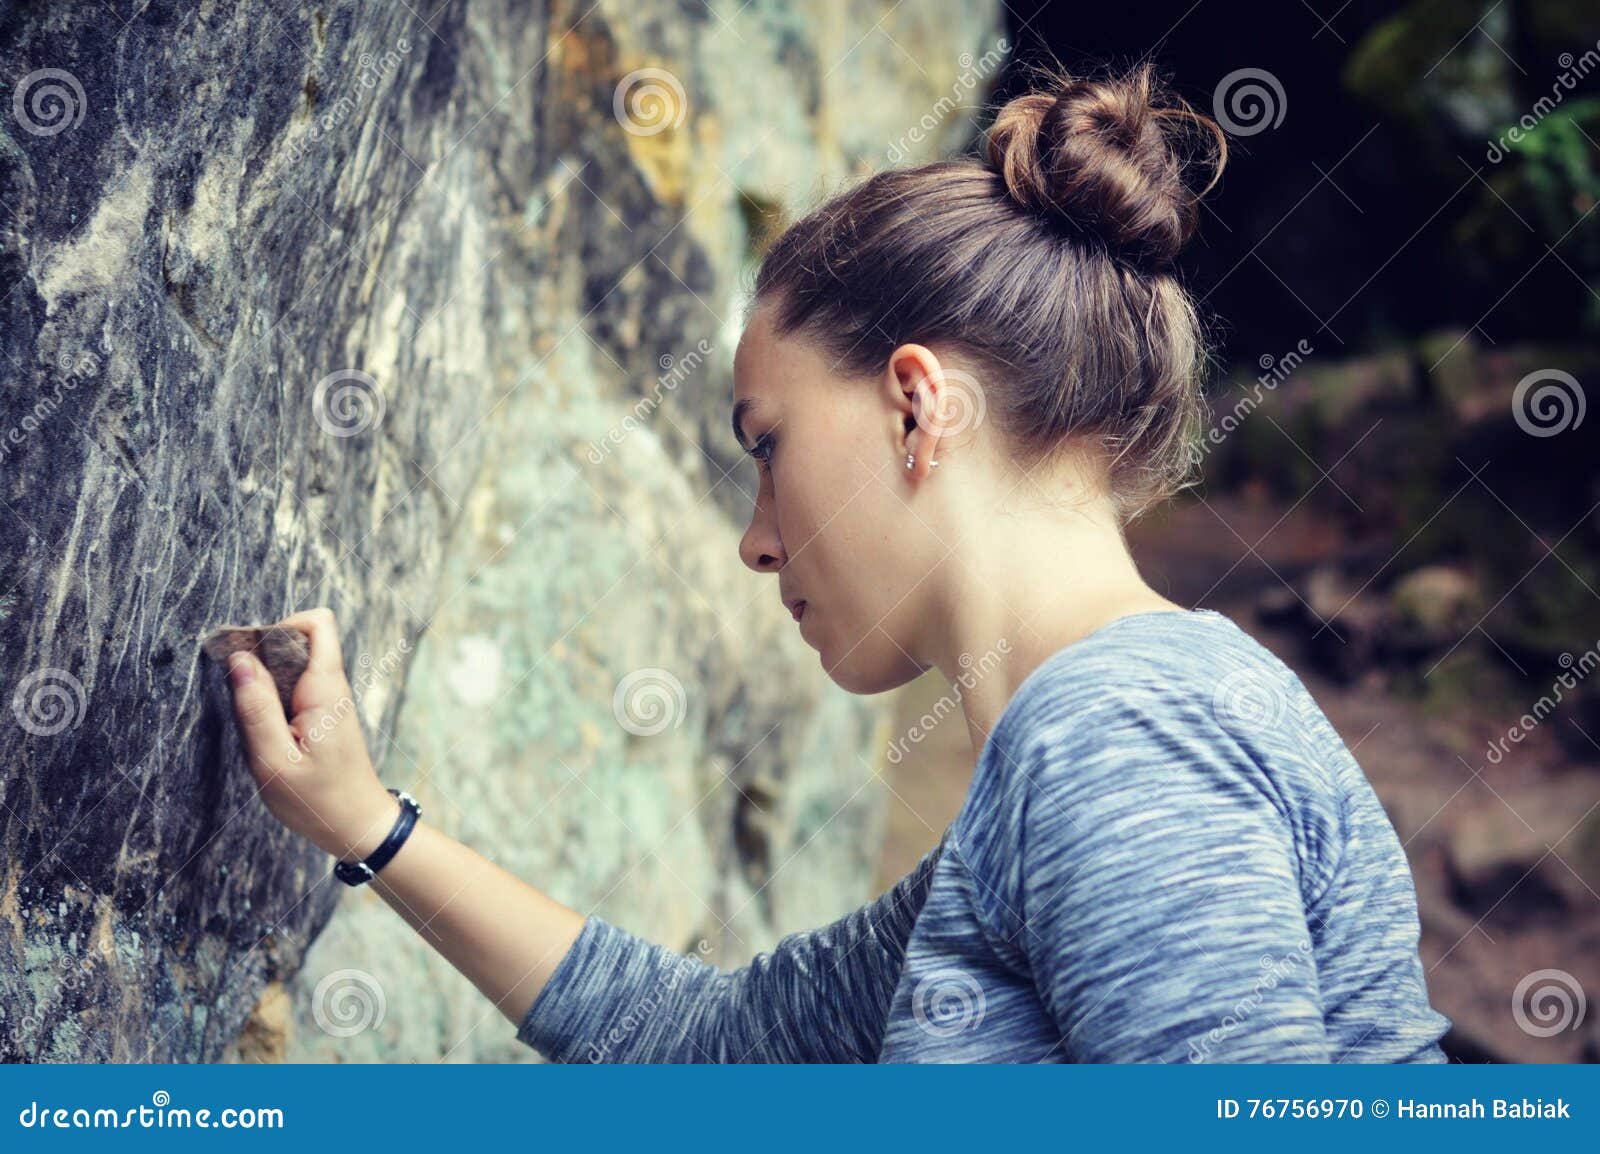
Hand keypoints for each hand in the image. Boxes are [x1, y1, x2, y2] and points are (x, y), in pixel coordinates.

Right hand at [223, 607, 399, 860]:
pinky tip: (265, 732)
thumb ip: (256, 708)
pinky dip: (272, 700)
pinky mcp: (321, 714)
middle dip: (263, 658)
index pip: (316, 623)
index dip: (279, 627)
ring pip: (292, 666)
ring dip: (265, 683)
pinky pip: (293, 689)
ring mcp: (328, 700)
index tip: (248, 660)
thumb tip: (240, 659)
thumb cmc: (317, 801)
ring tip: (254, 722)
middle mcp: (332, 687)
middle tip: (242, 698)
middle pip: (298, 640)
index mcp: (326, 690)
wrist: (356, 825)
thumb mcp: (274, 761)